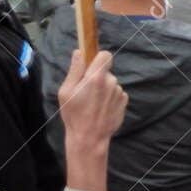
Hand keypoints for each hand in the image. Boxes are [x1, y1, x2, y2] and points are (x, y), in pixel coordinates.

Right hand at [58, 50, 126, 190]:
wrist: (89, 138)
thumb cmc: (74, 115)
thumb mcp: (66, 91)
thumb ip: (75, 70)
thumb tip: (79, 52)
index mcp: (96, 77)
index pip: (105, 55)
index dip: (98, 59)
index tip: (91, 67)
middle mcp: (111, 82)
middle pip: (106, 72)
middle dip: (97, 78)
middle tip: (85, 93)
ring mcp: (119, 92)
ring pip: (111, 84)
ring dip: (103, 90)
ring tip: (92, 104)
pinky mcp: (124, 101)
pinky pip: (116, 94)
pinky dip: (110, 98)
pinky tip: (101, 109)